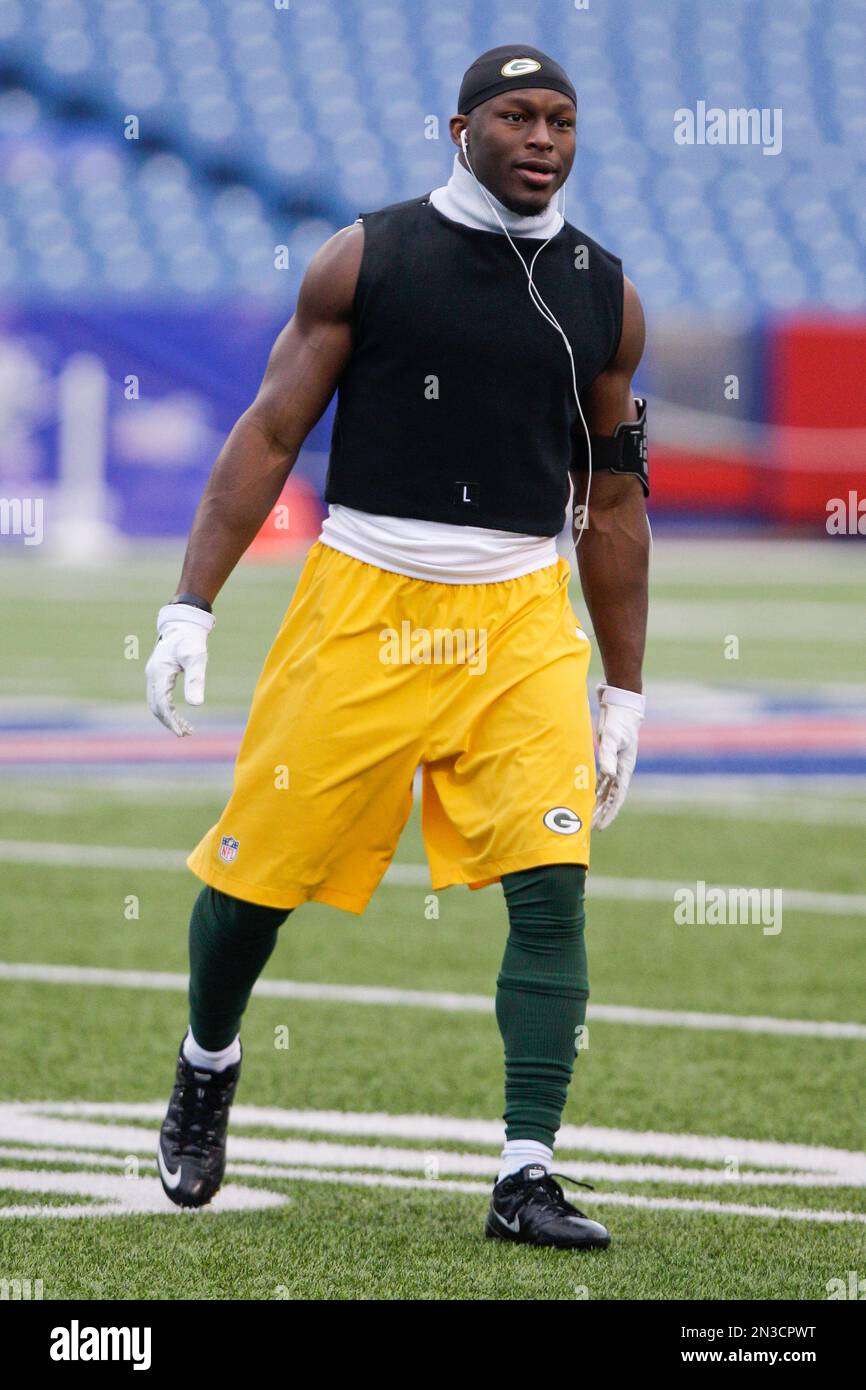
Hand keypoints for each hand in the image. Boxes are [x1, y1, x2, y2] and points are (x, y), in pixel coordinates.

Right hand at [146, 603, 214, 736]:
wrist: (183, 624)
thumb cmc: (191, 640)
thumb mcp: (197, 659)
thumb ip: (195, 681)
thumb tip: (196, 705)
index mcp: (159, 672)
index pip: (161, 703)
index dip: (171, 720)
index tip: (182, 733)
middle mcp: (152, 675)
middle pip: (155, 706)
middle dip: (169, 721)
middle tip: (185, 734)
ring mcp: (153, 675)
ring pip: (156, 702)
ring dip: (168, 717)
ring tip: (185, 728)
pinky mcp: (157, 674)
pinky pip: (159, 696)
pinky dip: (167, 708)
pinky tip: (179, 715)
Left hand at [592, 684, 643, 829]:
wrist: (621, 707)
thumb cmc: (619, 722)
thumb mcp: (613, 738)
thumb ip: (609, 756)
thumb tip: (608, 775)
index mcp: (624, 768)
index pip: (618, 796)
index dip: (610, 812)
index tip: (602, 826)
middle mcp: (620, 770)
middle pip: (611, 797)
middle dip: (602, 813)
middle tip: (591, 828)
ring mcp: (614, 764)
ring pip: (606, 790)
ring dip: (598, 804)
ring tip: (589, 817)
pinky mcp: (607, 758)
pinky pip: (601, 780)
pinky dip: (596, 790)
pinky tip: (588, 797)